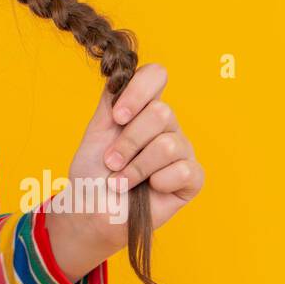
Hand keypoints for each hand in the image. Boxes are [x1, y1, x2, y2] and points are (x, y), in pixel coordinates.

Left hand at [63, 63, 204, 251]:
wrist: (92, 208)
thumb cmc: (93, 172)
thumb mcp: (96, 130)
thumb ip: (111, 101)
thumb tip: (123, 74)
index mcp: (143, 107)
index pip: (156, 76)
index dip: (139, 92)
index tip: (117, 117)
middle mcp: (166, 125)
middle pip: (162, 113)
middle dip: (128, 142)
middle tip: (112, 162)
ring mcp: (182, 151)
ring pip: (168, 145)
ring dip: (136, 167)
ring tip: (121, 181)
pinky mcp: (192, 178)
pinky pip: (185, 171)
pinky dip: (158, 183)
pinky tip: (150, 189)